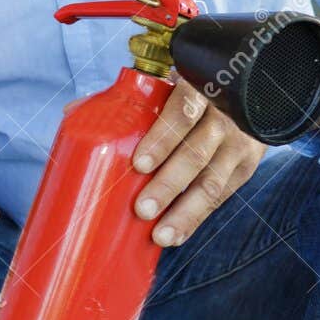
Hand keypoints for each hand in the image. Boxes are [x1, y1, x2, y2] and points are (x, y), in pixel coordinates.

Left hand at [131, 79, 264, 244]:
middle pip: (197, 152)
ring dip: (186, 212)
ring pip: (214, 180)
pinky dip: (197, 218)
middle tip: (142, 209)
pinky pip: (223, 195)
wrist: (240, 88)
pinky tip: (178, 234)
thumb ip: (126, 99)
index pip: (183, 112)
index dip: (163, 139)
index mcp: (200, 87)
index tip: (140, 164)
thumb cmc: (187, 89)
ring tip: (162, 235)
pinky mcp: (247, 164)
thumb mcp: (166, 84)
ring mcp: (240, 141)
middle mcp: (225, 114)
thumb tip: (72, 112)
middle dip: (169, 184)